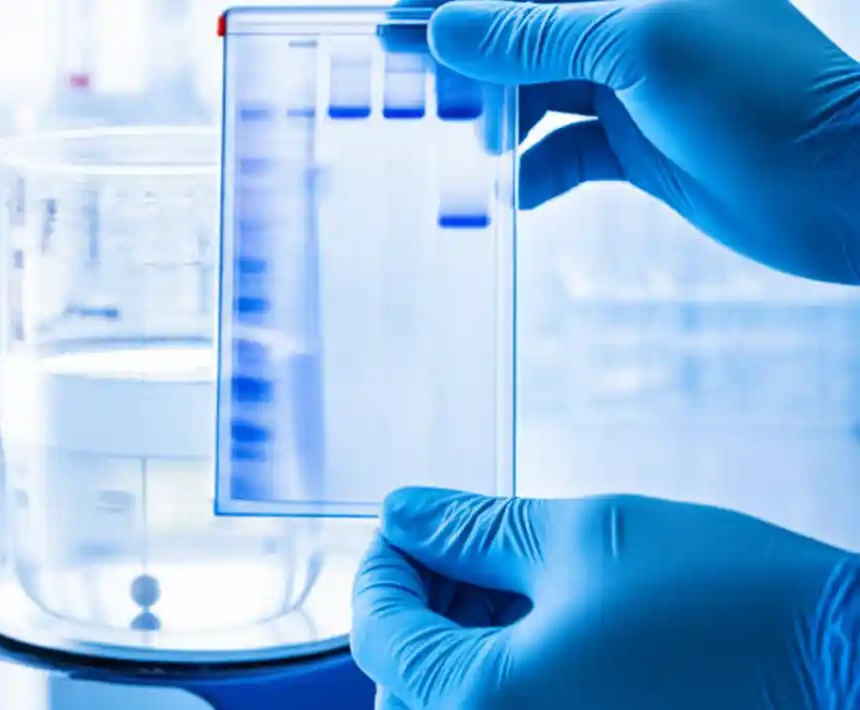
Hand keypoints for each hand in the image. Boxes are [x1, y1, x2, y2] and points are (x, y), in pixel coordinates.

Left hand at [351, 487, 859, 709]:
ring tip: (512, 584)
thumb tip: (403, 512)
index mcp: (486, 709)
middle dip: (419, 610)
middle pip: (406, 688)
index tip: (408, 524)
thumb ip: (472, 530)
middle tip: (462, 553)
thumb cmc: (733, 605)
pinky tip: (543, 630)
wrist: (855, 676)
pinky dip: (503, 684)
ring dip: (460, 647)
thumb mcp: (584, 538)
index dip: (382, 565)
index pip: (378, 634)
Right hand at [392, 0, 859, 283]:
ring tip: (475, 145)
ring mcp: (631, 85)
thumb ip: (535, 31)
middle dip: (461, 51)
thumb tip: (444, 25)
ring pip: (534, 90)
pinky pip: (563, 151)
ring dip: (495, 117)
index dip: (456, 0)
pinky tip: (518, 191)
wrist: (844, 189)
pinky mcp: (637, 146)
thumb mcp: (639, 45)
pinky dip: (535, 171)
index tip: (393, 15)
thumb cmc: (764, 96)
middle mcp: (628, 23)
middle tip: (398, 69)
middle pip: (519, 28)